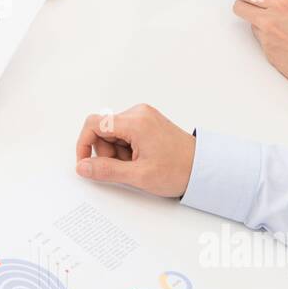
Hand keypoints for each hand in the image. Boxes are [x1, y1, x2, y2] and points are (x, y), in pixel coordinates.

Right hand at [75, 105, 196, 196]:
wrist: (204, 169)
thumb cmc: (178, 170)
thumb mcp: (138, 175)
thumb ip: (106, 171)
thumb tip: (83, 167)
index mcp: (135, 122)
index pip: (94, 124)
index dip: (84, 144)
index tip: (86, 163)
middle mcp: (138, 113)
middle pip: (103, 129)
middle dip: (106, 152)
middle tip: (123, 168)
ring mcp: (143, 116)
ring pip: (113, 132)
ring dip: (117, 152)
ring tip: (136, 165)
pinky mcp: (147, 122)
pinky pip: (124, 133)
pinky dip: (126, 148)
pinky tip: (140, 159)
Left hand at [224, 0, 287, 84]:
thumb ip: (284, 5)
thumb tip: (271, 3)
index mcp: (282, 3)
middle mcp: (270, 18)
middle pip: (240, 7)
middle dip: (242, 5)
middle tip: (248, 5)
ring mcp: (266, 36)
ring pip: (252, 25)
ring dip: (260, 24)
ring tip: (283, 29)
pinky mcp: (266, 51)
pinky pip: (262, 41)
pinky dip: (269, 39)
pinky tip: (286, 42)